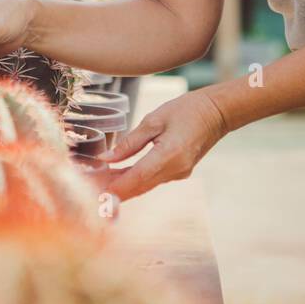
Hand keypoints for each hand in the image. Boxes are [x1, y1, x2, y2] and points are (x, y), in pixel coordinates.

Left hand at [88, 87, 227, 201]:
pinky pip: (152, 180)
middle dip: (112, 191)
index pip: (135, 178)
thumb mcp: (154, 120)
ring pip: (144, 186)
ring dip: (122, 187)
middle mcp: (174, 170)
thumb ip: (130, 142)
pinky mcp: (179, 172)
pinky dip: (134, 181)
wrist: (217, 113)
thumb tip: (106, 158)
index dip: (113, 188)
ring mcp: (178, 173)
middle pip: (137, 187)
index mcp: (169, 155)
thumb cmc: (186, 110)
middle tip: (88, 190)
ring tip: (97, 183)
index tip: (93, 193)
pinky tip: (117, 176)